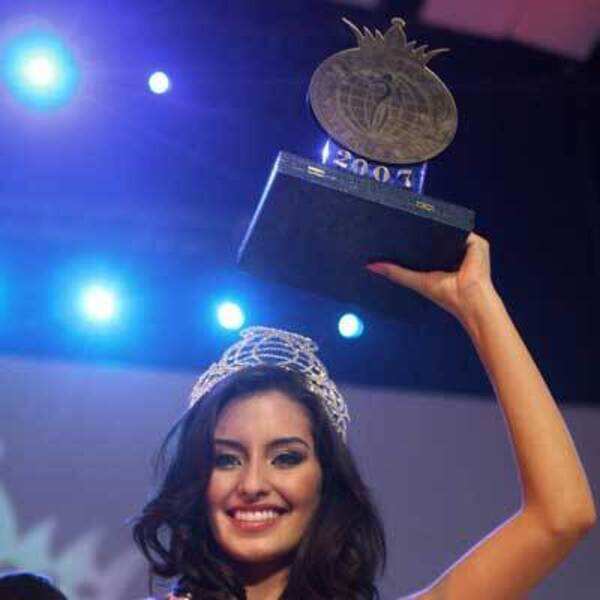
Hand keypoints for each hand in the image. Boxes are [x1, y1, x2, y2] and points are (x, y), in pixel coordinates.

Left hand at [366, 232, 494, 321]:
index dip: (413, 238)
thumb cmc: (447, 295)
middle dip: (420, 229)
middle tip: (400, 220)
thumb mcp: (416, 281)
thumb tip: (371, 266)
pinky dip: (450, 226)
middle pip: (438, 233)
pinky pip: (461, 229)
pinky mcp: (478, 243)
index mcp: (445, 258)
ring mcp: (469, 246)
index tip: (396, 231)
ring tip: (415, 216)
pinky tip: (436, 221)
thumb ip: (395, 273)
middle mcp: (457, 250)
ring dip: (435, 225)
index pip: (428, 242)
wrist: (470, 300)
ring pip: (449, 229)